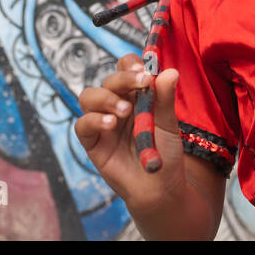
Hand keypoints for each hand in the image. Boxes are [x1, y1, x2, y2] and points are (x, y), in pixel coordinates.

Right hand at [74, 53, 188, 215]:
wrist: (159, 189)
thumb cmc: (164, 155)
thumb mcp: (168, 125)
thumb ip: (165, 99)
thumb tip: (171, 71)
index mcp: (135, 95)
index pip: (125, 68)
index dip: (130, 64)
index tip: (144, 69)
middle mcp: (116, 105)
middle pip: (109, 80)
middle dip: (123, 79)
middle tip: (140, 83)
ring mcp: (102, 123)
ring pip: (89, 96)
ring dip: (106, 98)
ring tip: (125, 111)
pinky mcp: (92, 142)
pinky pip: (82, 125)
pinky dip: (94, 120)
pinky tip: (111, 125)